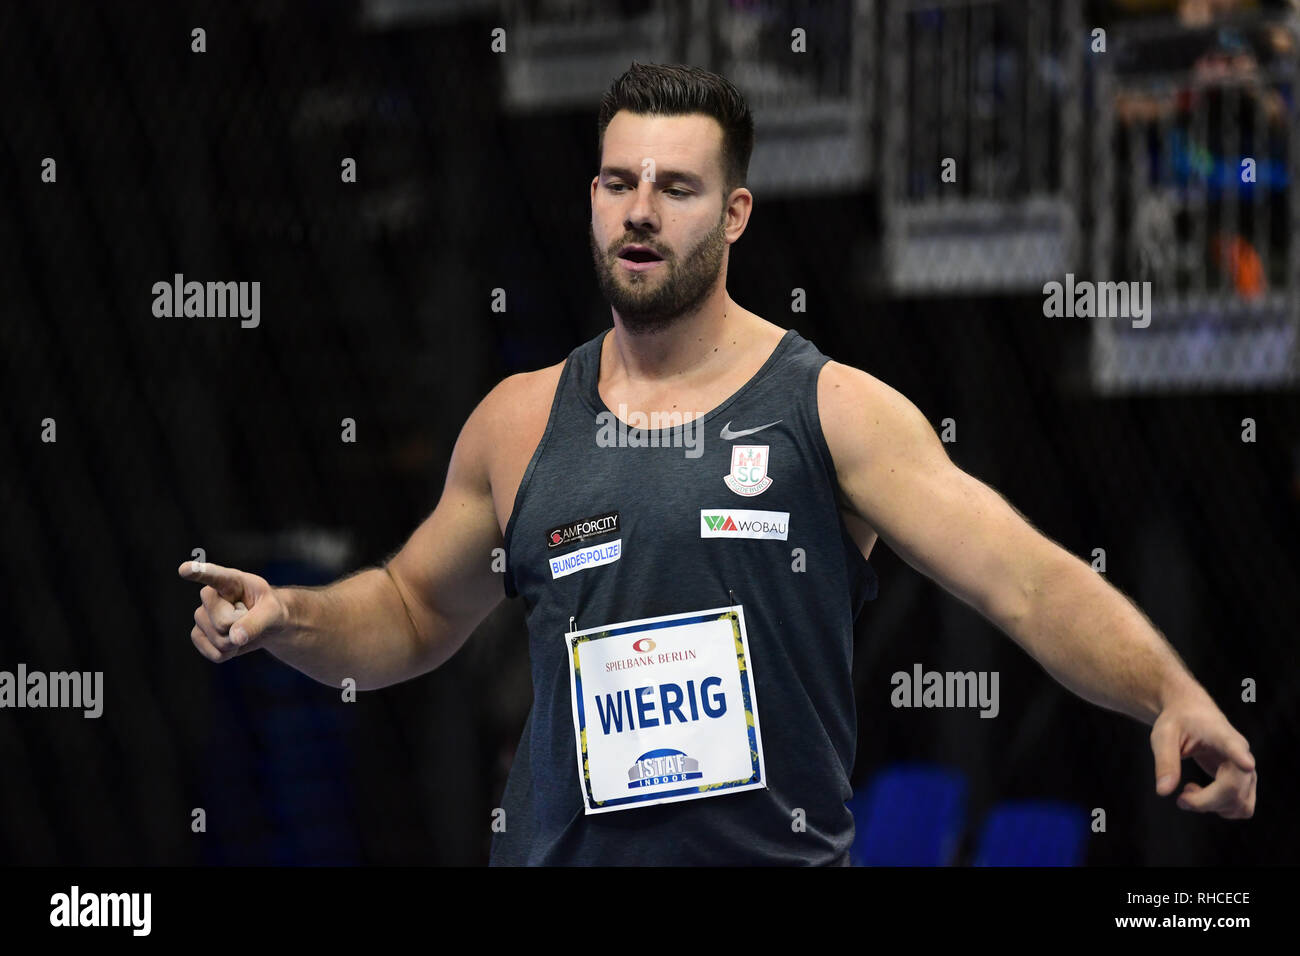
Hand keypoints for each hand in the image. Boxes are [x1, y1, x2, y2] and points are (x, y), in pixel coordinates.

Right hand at [178, 560, 288, 662]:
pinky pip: (215, 654)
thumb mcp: (273, 611)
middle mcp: (210, 596)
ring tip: (242, 628)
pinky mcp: (198, 636)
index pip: (213, 575)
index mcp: (230, 581)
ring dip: (237, 642)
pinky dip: (230, 654)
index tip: (186, 569)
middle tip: (249, 617)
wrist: (266, 625)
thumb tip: (235, 638)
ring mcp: (201, 616)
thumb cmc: (269, 610)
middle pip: (222, 622)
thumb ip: (257, 621)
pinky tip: (234, 642)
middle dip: (241, 627)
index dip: (198, 572)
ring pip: (220, 641)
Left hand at [1151, 689, 1255, 818]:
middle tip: (1180, 798)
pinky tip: (1203, 794)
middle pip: (1233, 790)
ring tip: (1191, 791)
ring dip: (1213, 808)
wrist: (1192, 714)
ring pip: (1241, 804)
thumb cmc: (1178, 722)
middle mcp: (1243, 754)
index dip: (1240, 757)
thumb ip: (1164, 761)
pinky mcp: (1245, 783)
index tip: (1246, 764)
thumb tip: (1163, 792)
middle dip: (1204, 802)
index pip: (1234, 747)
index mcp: (1222, 736)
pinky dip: (1221, 809)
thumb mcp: (1163, 735)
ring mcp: (1248, 771)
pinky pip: (1242, 808)